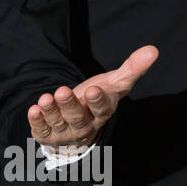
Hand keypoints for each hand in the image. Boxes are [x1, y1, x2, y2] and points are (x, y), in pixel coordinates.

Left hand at [28, 46, 158, 153]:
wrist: (77, 126)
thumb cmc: (96, 100)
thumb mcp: (112, 84)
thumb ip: (131, 69)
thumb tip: (153, 50)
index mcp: (101, 113)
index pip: (101, 109)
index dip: (97, 101)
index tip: (94, 90)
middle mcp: (84, 126)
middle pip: (77, 117)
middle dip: (69, 105)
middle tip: (63, 91)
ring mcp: (65, 132)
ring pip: (58, 123)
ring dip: (51, 110)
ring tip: (44, 98)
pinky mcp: (47, 135)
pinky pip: (41, 130)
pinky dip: (37, 120)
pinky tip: (33, 109)